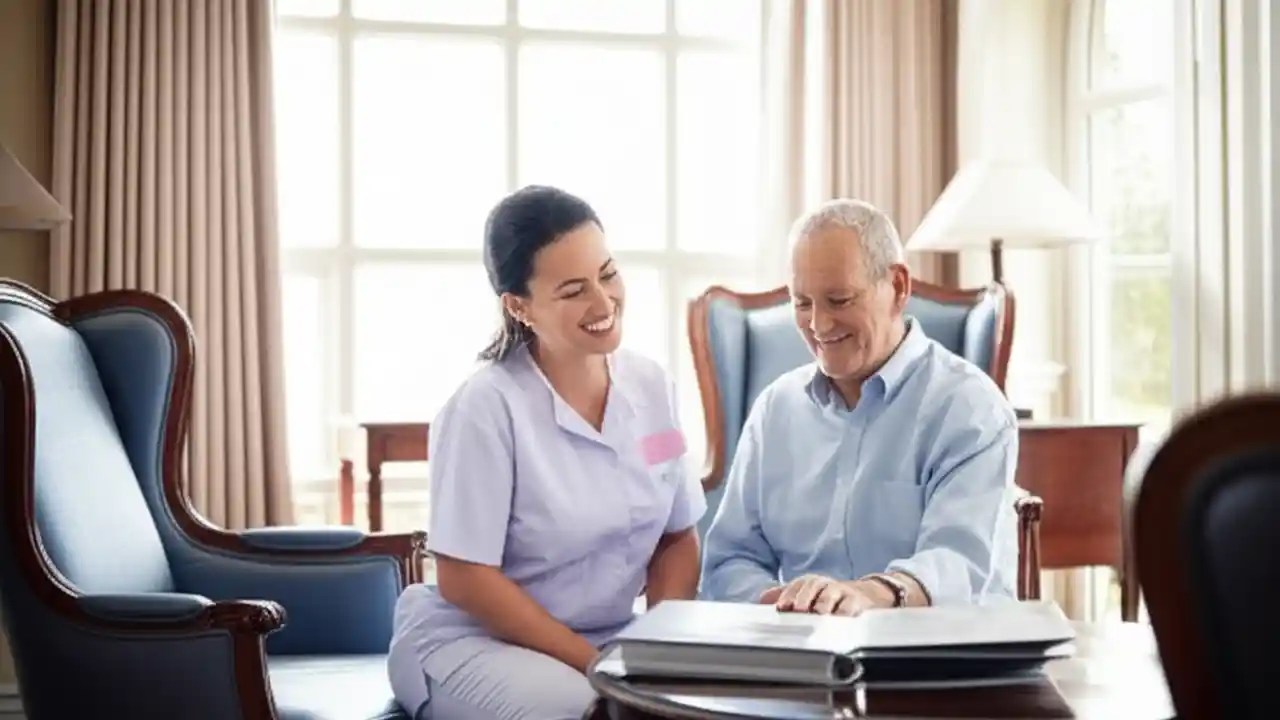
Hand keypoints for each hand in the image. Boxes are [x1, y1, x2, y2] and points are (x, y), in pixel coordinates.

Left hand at [760, 575, 879, 615]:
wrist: (865, 596)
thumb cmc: (830, 598)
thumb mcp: (808, 595)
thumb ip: (786, 596)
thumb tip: (762, 599)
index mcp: (811, 583)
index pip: (797, 586)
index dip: (788, 595)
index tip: (781, 607)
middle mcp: (825, 584)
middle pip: (813, 586)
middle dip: (804, 597)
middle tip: (798, 610)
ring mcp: (842, 592)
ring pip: (830, 594)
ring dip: (823, 604)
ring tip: (818, 614)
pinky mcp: (857, 602)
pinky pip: (850, 606)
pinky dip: (843, 613)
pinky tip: (838, 620)